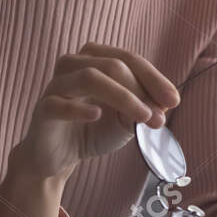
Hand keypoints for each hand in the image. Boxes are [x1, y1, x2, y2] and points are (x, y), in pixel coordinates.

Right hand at [11, 43, 180, 182]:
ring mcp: (56, 85)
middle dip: (141, 91)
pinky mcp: (43, 108)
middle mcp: (74, 64)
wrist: (59, 157)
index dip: (154, 78)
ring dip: (122, 97)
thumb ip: (142, 108)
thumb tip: (163, 106)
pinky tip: (96, 115)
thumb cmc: (94, 130)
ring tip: (141, 117)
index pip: (129, 59)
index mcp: (96, 58)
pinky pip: (59, 103)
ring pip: (90, 77)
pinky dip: (79, 108)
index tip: (173, 101)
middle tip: (158, 118)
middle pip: (113, 65)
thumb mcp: (126, 120)